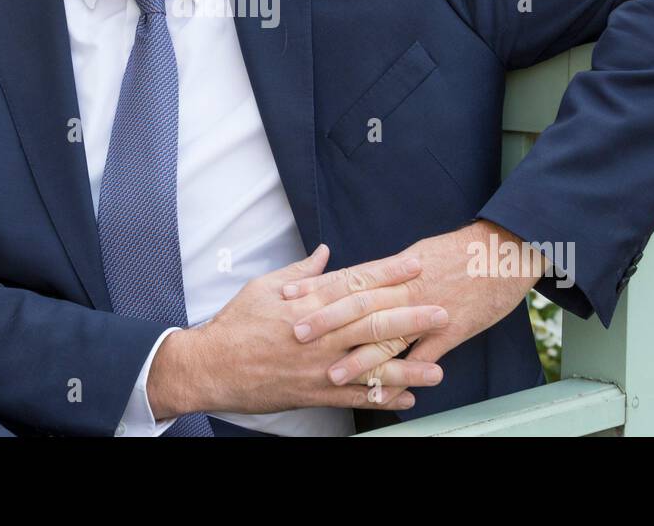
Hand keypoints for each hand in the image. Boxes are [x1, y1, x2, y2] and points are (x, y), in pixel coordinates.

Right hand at [148, 244, 447, 417]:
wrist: (211, 366)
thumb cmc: (236, 323)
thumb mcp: (264, 286)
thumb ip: (300, 273)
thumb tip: (324, 253)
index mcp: (307, 301)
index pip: (355, 282)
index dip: (388, 274)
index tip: (416, 266)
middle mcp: (318, 332)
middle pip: (371, 321)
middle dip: (410, 316)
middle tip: (442, 312)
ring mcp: (318, 364)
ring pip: (370, 364)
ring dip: (407, 366)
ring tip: (438, 368)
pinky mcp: (313, 392)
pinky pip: (354, 397)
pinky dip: (381, 398)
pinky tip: (407, 399)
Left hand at [282, 220, 546, 390]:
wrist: (504, 251)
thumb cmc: (462, 251)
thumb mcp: (419, 253)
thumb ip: (387, 271)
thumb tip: (360, 278)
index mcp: (396, 267)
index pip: (348, 278)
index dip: (316, 287)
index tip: (288, 295)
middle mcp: (406, 288)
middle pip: (358, 306)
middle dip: (326, 321)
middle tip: (296, 334)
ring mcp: (428, 312)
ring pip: (386, 337)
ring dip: (358, 359)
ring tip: (331, 374)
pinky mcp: (450, 332)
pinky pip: (423, 358)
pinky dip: (403, 374)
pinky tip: (386, 391)